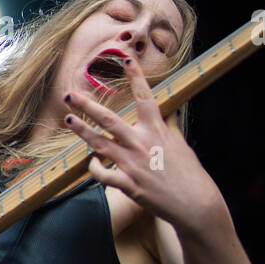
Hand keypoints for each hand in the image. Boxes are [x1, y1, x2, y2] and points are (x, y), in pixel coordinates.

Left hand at [62, 56, 223, 235]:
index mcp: (157, 131)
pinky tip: (90, 162)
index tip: (126, 59)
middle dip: (87, 106)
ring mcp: (133, 164)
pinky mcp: (128, 185)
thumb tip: (165, 112)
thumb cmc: (190, 174)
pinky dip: (94, 168)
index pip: (145, 97)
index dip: (135, 77)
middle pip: (109, 120)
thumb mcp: (180, 144)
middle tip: (69, 96)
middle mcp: (142, 144)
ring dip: (82, 131)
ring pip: (100, 144)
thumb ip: (167, 127)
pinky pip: (103, 174)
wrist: (196, 205)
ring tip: (69, 120)